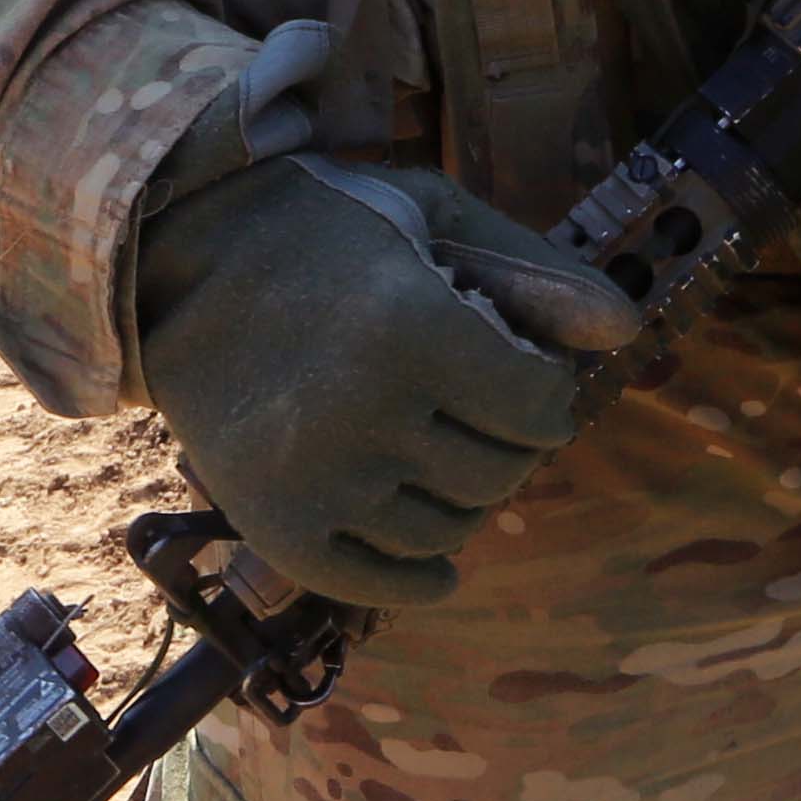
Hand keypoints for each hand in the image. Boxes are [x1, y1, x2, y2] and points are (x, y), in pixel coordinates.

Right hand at [131, 150, 643, 603]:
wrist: (174, 264)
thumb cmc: (320, 229)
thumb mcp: (430, 215)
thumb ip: (533, 270)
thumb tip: (627, 330)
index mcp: (412, 327)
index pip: (539, 407)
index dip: (541, 390)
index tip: (517, 370)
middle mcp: (365, 412)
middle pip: (500, 474)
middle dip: (508, 442)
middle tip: (473, 409)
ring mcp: (319, 479)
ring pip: (451, 532)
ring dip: (463, 499)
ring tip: (433, 451)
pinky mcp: (278, 527)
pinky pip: (385, 585)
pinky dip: (422, 574)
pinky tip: (433, 547)